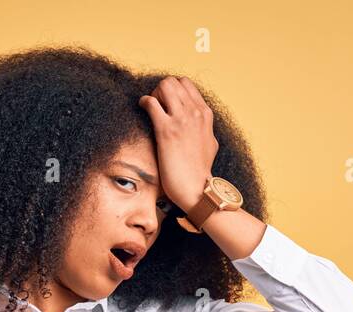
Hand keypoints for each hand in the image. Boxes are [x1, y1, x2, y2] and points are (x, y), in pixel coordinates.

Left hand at [137, 76, 219, 214]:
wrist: (196, 188)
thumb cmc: (201, 171)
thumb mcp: (211, 143)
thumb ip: (205, 129)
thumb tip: (202, 126)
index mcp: (205, 113)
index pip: (186, 84)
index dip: (172, 90)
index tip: (165, 102)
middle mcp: (195, 112)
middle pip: (173, 82)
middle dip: (161, 89)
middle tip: (156, 105)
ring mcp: (181, 119)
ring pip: (164, 86)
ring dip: (153, 94)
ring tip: (150, 108)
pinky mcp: (166, 130)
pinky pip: (151, 102)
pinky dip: (144, 102)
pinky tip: (142, 108)